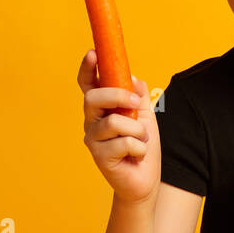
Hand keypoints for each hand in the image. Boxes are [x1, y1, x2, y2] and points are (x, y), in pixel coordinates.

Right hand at [78, 50, 160, 204]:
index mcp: (101, 108)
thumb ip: (138, 94)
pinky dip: (139, 147)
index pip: (88, 85)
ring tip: (140, 140)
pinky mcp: (100, 157)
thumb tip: (131, 77)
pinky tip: (136, 156)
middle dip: (117, 96)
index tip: (93, 52)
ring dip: (136, 130)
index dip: (87, 68)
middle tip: (136, 103)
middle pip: (93, 98)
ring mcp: (93, 140)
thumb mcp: (146, 115)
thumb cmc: (141, 145)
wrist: (144, 180)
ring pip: (113, 122)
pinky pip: (124, 143)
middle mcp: (92, 122)